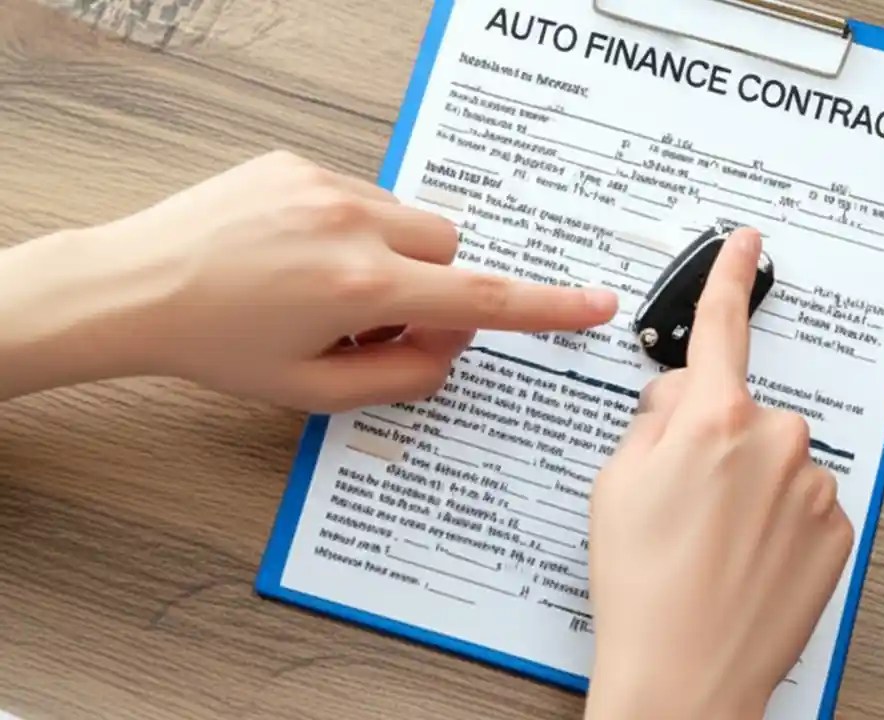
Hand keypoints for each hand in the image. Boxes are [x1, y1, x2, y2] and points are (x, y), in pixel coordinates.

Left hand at [0, 151, 616, 409]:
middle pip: (450, 250)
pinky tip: (302, 255)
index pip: (480, 301)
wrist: (133, 286)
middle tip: (379, 322)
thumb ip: (403, 378)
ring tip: (329, 287)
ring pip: (412, 220)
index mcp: (362, 288)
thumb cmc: (216, 345)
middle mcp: (353, 225)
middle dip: (434, 287)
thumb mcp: (314, 392)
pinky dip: (355, 228)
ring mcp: (325, 185)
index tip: (594, 304)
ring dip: (395, 256)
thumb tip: (448, 347)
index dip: (547, 307)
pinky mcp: (299, 164)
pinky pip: (366, 195)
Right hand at [584, 228, 854, 719]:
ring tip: (712, 544)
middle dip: (715, 439)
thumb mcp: (615, 483)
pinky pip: (804, 502)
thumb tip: (679, 398)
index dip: (731, 276)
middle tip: (682, 502)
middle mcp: (776, 441)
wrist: (687, 674)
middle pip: (742, 413)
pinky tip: (747, 559)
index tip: (747, 242)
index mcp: (714, 419)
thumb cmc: (642, 586)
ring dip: (750, 487)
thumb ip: (653, 419)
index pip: (722, 327)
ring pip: (777, 461)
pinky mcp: (838, 528)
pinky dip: (779, 522)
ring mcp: (813, 486)